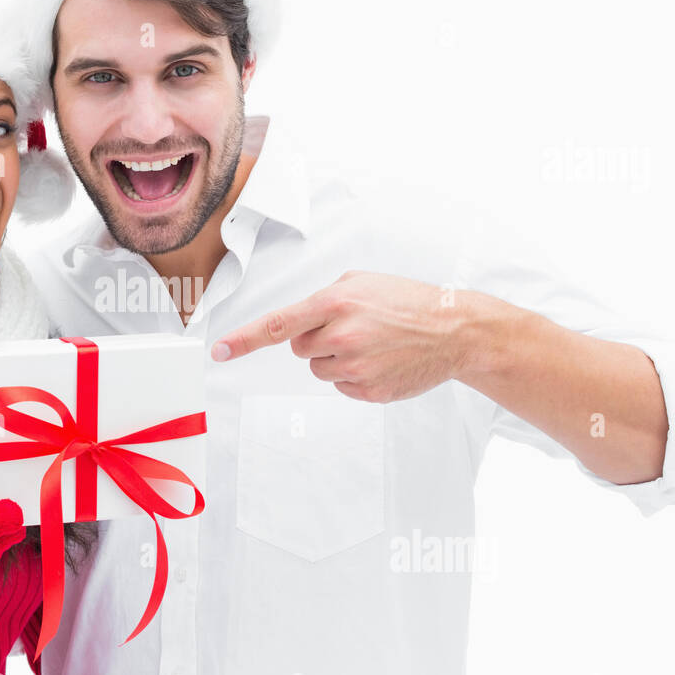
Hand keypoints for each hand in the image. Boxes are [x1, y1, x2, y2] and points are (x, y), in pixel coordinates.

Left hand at [210, 270, 479, 402]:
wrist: (455, 330)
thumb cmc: (408, 301)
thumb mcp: (362, 282)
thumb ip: (324, 298)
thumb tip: (299, 321)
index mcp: (334, 304)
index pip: (277, 326)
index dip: (244, 340)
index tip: (219, 351)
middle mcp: (341, 336)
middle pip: (300, 349)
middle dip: (318, 340)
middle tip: (354, 329)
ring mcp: (355, 368)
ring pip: (319, 369)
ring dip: (337, 359)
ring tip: (372, 344)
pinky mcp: (369, 391)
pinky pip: (342, 386)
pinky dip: (355, 376)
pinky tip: (381, 361)